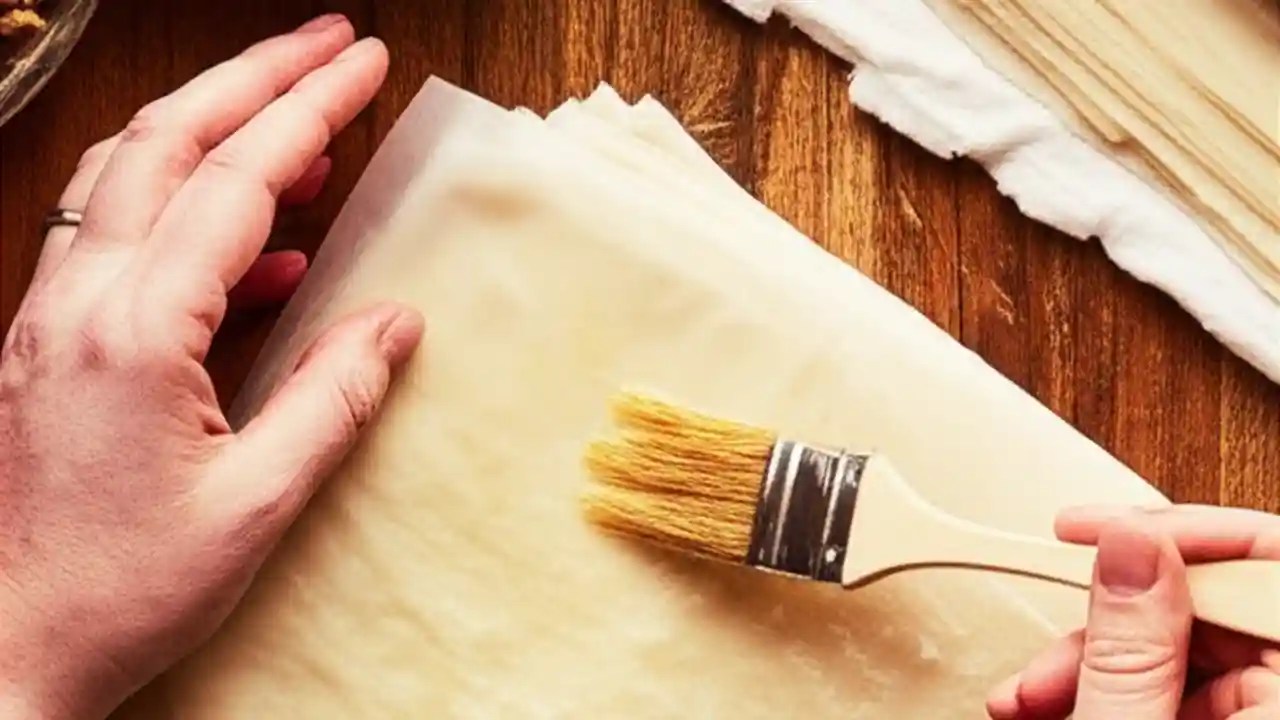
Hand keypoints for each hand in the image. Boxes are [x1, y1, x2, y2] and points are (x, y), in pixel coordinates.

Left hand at [0, 15, 422, 719]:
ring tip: (301, 127)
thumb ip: (332, 399)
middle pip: (164, 139)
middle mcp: (78, 304)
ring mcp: (51, 318)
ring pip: (126, 175)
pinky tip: (264, 252)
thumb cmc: (120, 592)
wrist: (5, 653)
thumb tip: (395, 321)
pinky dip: (189, 212)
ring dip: (213, 128)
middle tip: (329, 43)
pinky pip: (116, 240)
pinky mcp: (47, 344)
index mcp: (135, 333)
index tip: (365, 64)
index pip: (235, 181)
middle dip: (254, 76)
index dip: (308, 112)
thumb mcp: (255, 504)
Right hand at [987, 505, 1279, 718]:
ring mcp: (1260, 719)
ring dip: (1090, 660)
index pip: (1264, 562)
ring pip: (1179, 648)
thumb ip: (1131, 647)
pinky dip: (1106, 689)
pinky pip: (1174, 688)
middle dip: (1107, 619)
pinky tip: (1055, 705)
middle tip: (1050, 646)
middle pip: (1210, 608)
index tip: (1091, 529)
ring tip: (1035, 696)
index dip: (1173, 531)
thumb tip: (1127, 545)